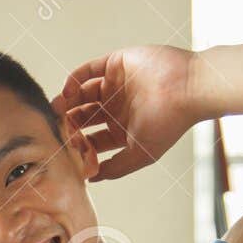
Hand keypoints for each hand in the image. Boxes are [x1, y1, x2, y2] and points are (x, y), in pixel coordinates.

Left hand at [52, 44, 195, 180]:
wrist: (186, 89)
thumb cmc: (168, 123)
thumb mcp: (140, 154)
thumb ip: (115, 167)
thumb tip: (91, 178)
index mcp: (123, 130)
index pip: (92, 139)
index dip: (78, 144)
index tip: (65, 148)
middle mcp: (117, 108)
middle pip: (84, 117)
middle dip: (68, 123)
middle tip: (55, 127)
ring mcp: (115, 85)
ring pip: (82, 94)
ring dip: (67, 101)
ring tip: (57, 109)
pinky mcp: (115, 64)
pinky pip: (88, 71)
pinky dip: (74, 80)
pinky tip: (68, 91)